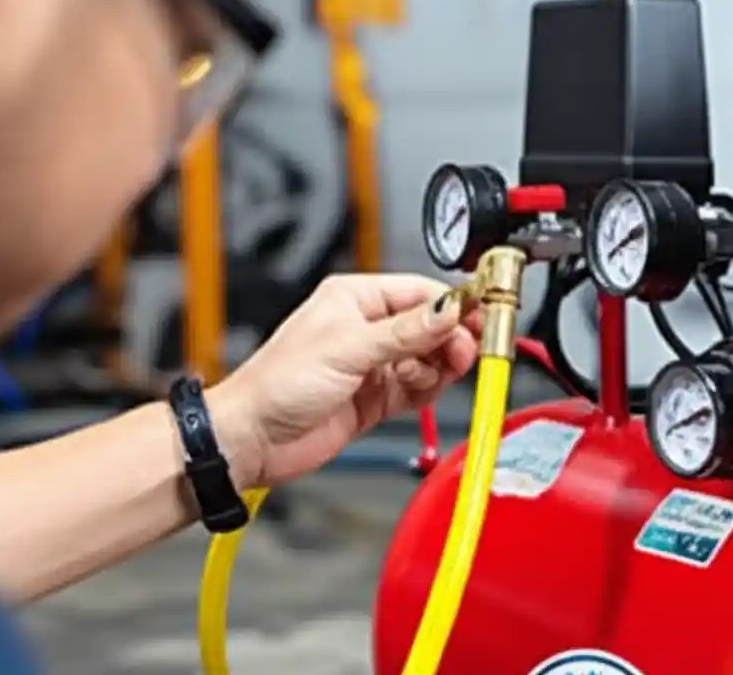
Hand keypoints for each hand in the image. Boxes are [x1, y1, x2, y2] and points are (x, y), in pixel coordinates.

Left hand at [206, 274, 477, 487]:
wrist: (253, 439)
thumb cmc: (276, 384)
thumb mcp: (347, 349)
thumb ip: (404, 332)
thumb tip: (447, 310)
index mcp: (355, 300)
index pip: (419, 292)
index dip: (452, 304)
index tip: (480, 315)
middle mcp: (367, 328)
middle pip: (431, 326)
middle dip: (452, 337)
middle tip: (468, 350)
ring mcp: (374, 364)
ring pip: (429, 357)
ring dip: (442, 365)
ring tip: (445, 370)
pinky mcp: (377, 397)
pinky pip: (419, 387)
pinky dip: (430, 388)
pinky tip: (430, 388)